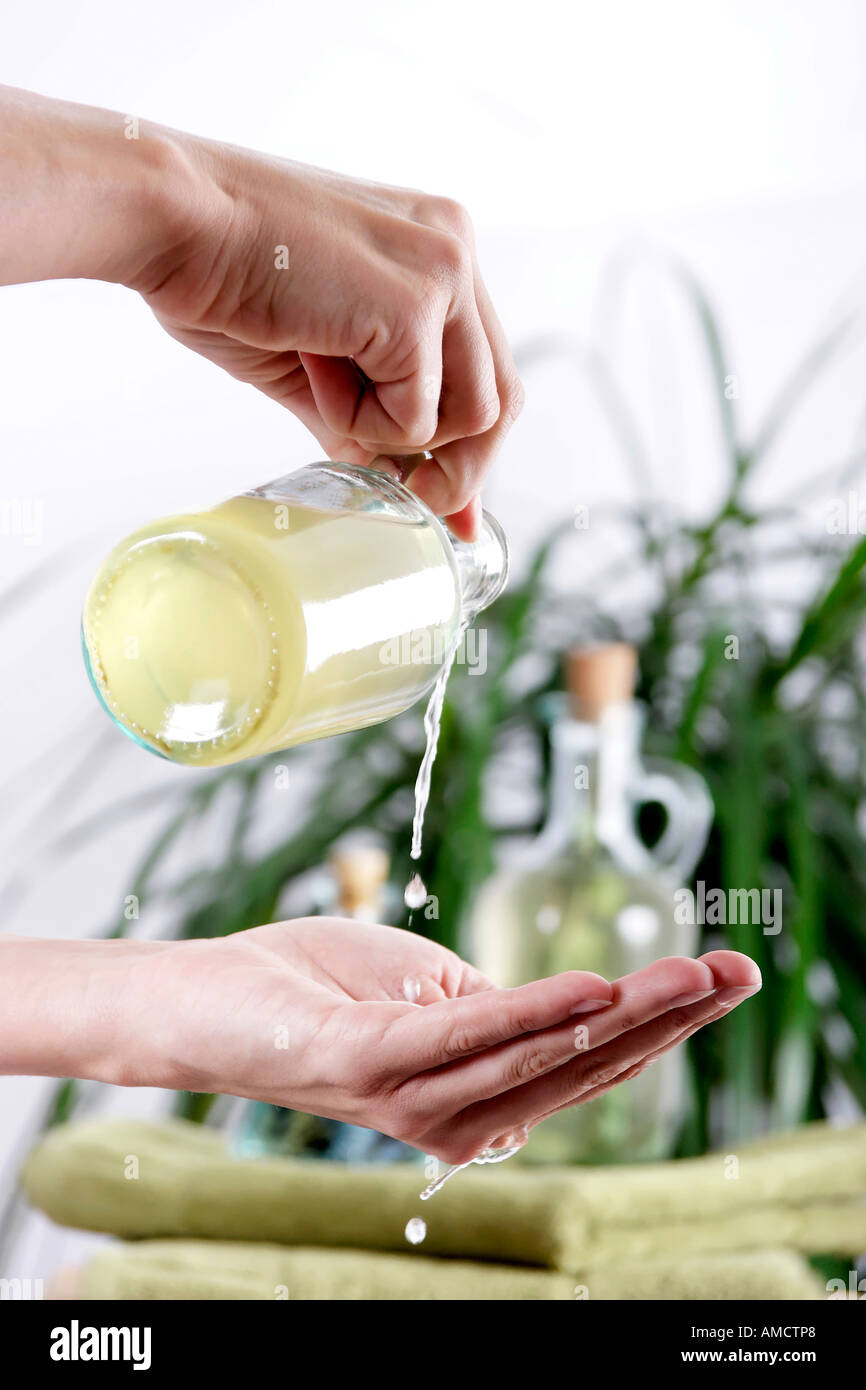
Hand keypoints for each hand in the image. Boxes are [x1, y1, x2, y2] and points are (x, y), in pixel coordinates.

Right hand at [139, 145, 521, 537]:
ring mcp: (444, 273)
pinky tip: (310, 360)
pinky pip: (416, 420)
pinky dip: (359, 420)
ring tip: (322, 382)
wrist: (171, 221)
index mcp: (435, 247)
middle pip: (501, 397)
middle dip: (460, 468)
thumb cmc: (223, 277)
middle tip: (409, 496)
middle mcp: (455, 248)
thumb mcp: (317, 360)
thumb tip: (401, 484)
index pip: (486, 367)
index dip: (470, 445)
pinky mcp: (416, 306)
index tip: (446, 502)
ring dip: (392, 432)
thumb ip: (370, 413)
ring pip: (472, 416)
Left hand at [143, 919, 760, 1163]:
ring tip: (685, 974)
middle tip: (735, 973)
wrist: (211, 998)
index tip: (725, 976)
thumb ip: (495, 1007)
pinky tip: (593, 986)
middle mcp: (457, 1112)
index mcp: (477, 1091)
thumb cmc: (319, 987)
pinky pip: (466, 1039)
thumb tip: (567, 1002)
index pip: (588, 1059)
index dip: (662, 1023)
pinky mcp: (372, 1062)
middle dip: (667, 1020)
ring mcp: (415, 1096)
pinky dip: (535, 1013)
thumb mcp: (428, 990)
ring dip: (622, 1012)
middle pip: (582, 1064)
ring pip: (540, 1054)